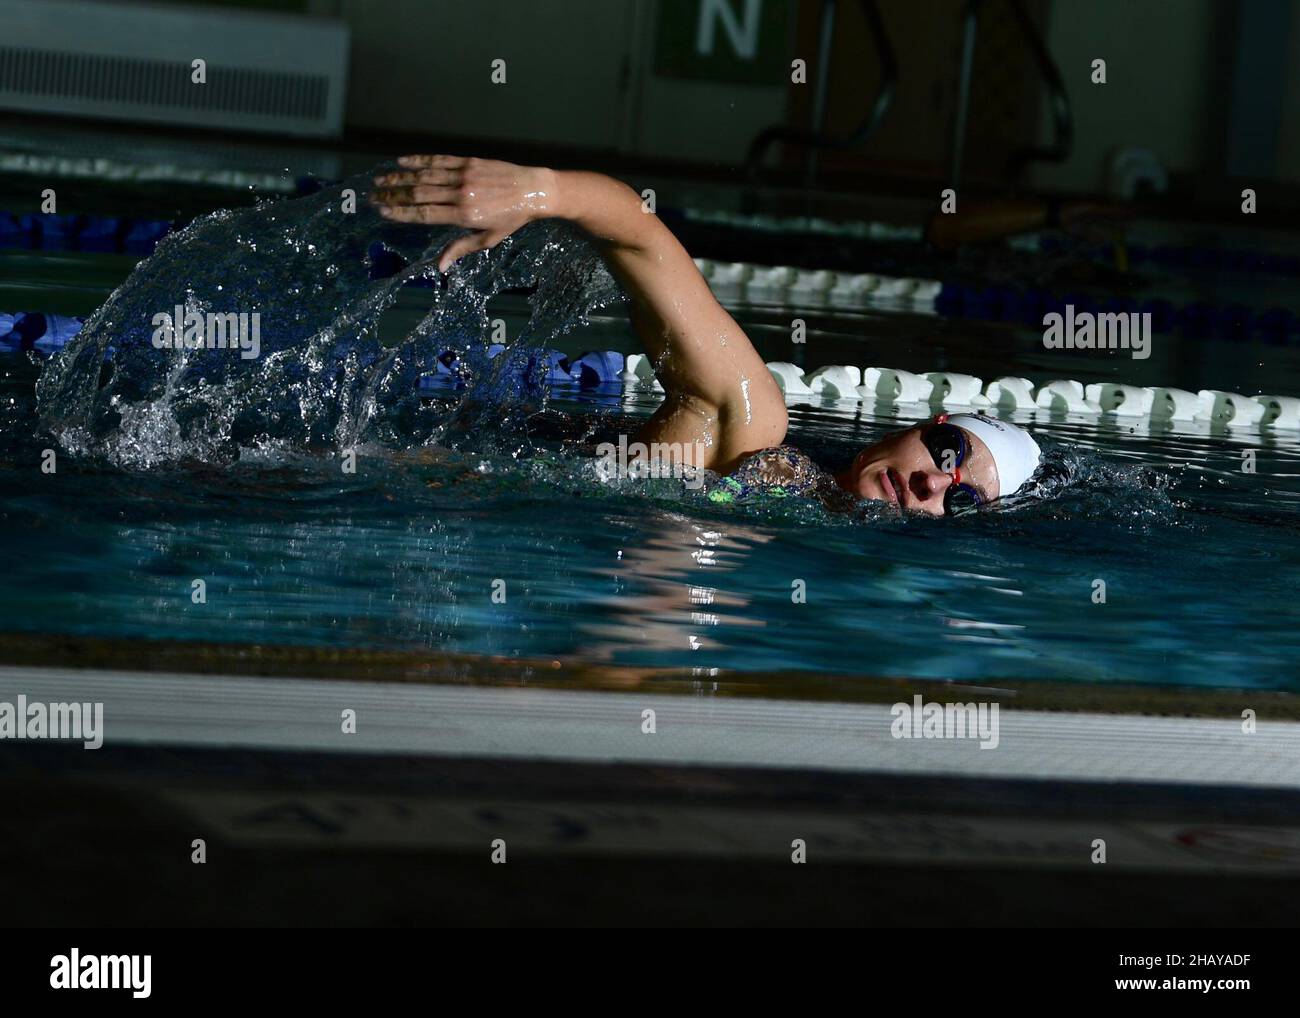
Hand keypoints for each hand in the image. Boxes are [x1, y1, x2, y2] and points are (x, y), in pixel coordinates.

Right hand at [371, 155, 556, 271]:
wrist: (533, 190)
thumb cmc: (512, 219)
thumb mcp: (488, 239)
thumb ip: (461, 249)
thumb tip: (440, 267)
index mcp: (465, 215)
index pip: (425, 214)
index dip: (402, 213)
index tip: (383, 212)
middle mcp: (461, 194)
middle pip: (419, 194)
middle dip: (394, 196)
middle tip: (373, 197)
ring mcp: (464, 176)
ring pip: (425, 176)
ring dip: (400, 177)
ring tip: (381, 179)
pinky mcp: (469, 162)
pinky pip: (439, 160)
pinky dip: (419, 160)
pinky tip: (403, 161)